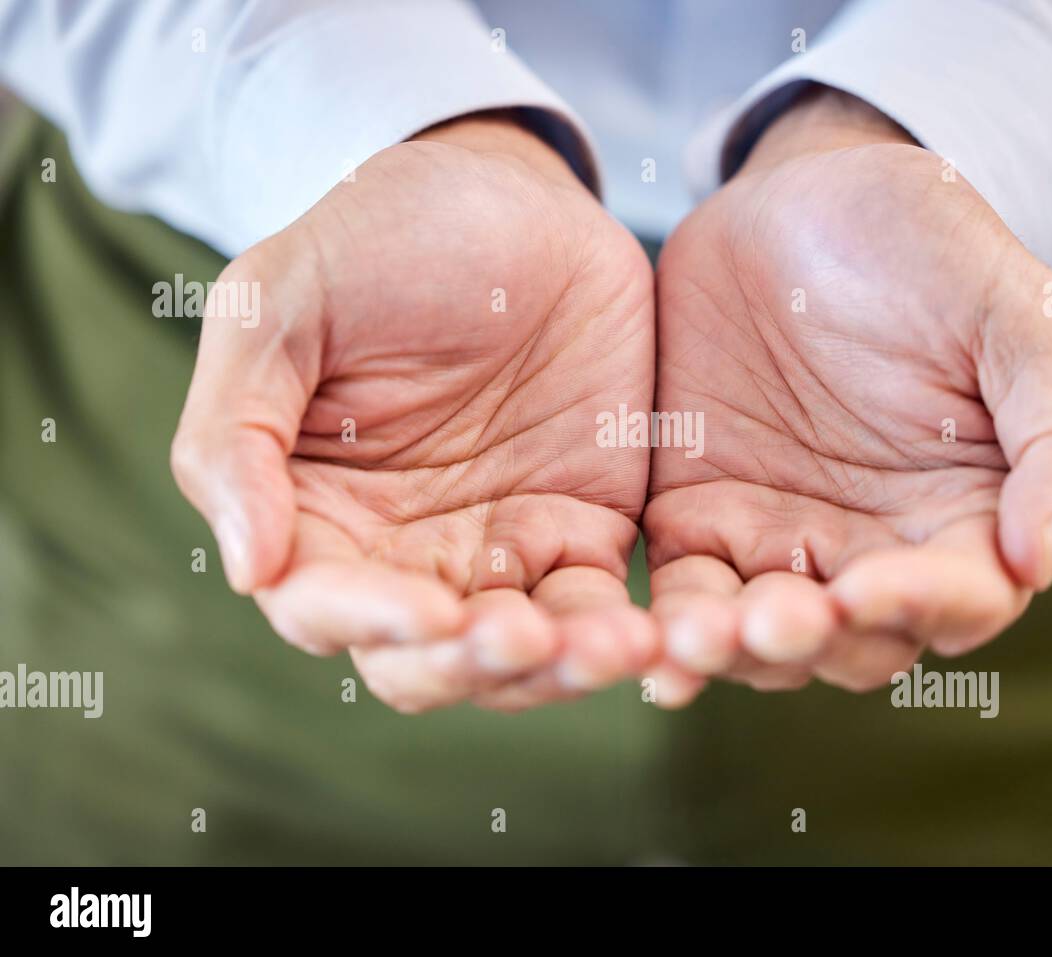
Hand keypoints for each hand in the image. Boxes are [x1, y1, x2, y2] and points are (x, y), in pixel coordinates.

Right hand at [172, 112, 656, 712]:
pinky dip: (620, 633)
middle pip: (425, 661)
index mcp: (316, 512)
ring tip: (614, 643)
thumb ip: (237, 431)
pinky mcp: (583, 531)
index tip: (429, 611)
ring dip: (561, 667)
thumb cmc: (375, 240)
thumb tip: (248, 571)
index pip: (323, 605)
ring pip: (520, 654)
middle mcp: (404, 552)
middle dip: (471, 665)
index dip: (369, 622)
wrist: (510, 194)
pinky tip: (653, 630)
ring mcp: (498, 547)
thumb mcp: (276, 305)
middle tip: (523, 637)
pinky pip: (597, 607)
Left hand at [644, 88, 1051, 704]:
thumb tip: (1041, 560)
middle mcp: (875, 548)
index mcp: (967, 515)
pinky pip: (686, 592)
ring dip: (732, 649)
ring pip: (762, 635)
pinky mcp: (698, 518)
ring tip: (694, 639)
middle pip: (852, 643)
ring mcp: (781, 540)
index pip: (962, 597)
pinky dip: (668, 629)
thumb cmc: (931, 248)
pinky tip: (645, 650)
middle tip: (770, 623)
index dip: (920, 606)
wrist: (802, 193)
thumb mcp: (1020, 316)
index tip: (868, 589)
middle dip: (811, 644)